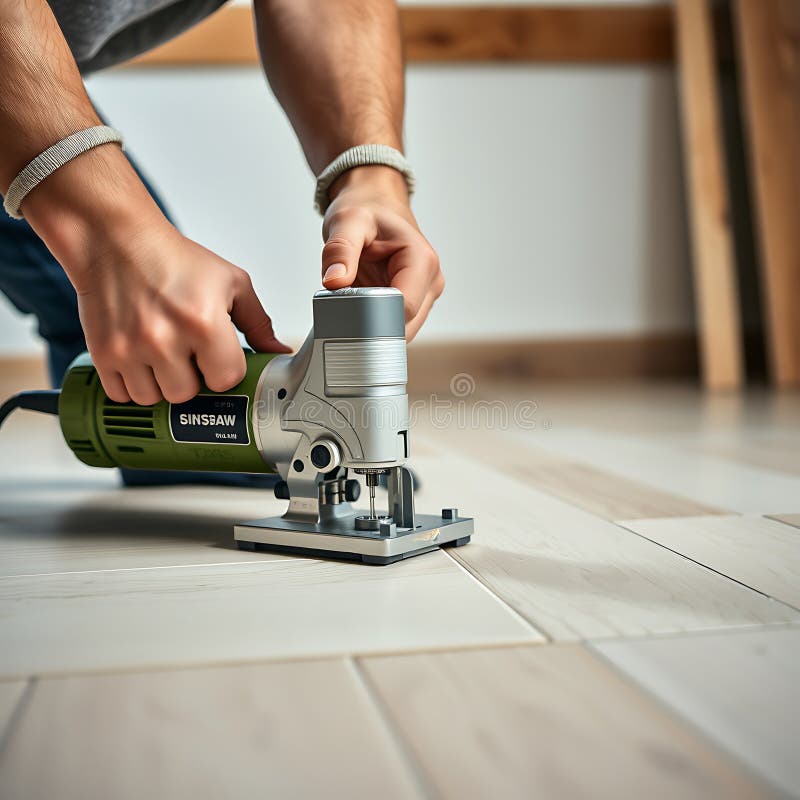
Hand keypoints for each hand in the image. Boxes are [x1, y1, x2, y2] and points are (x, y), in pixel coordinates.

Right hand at [75, 221, 290, 404]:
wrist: (115, 240)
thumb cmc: (173, 260)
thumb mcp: (230, 283)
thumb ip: (258, 323)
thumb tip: (279, 352)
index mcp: (203, 322)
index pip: (226, 379)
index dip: (224, 371)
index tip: (218, 359)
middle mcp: (165, 339)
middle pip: (187, 395)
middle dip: (191, 378)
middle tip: (187, 354)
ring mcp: (130, 349)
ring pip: (153, 399)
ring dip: (160, 384)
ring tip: (162, 355)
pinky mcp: (103, 353)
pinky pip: (122, 395)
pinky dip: (132, 384)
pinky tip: (139, 360)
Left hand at [320, 165, 443, 339]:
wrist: (376, 204)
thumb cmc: (367, 209)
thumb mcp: (348, 221)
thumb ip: (340, 250)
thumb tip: (334, 282)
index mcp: (423, 261)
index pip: (405, 308)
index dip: (376, 317)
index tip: (346, 314)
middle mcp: (430, 283)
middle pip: (404, 326)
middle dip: (373, 326)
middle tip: (340, 314)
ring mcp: (423, 297)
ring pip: (399, 332)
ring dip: (372, 327)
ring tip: (349, 307)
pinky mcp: (411, 304)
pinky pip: (392, 326)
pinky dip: (373, 325)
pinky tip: (357, 310)